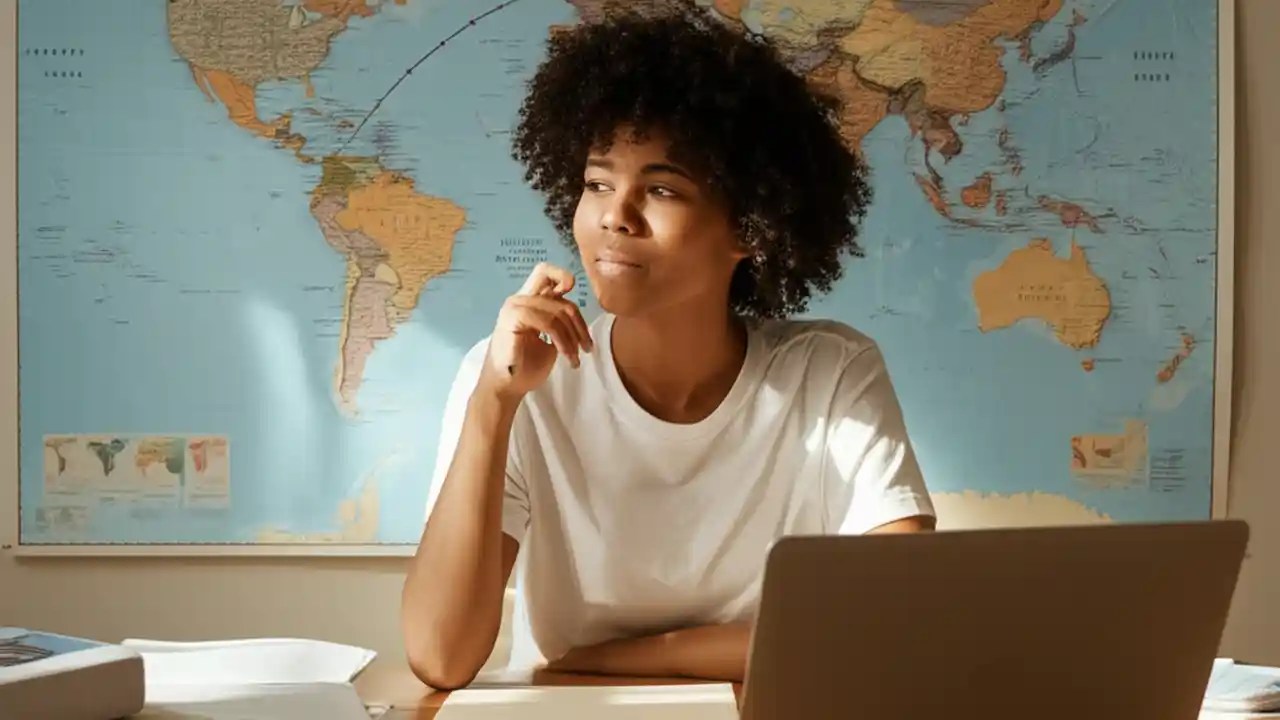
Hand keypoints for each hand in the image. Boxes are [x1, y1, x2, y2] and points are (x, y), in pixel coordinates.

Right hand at [478, 262, 592, 400]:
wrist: (507, 387)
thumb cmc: (527, 366)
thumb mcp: (551, 339)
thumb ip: (560, 321)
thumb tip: (578, 315)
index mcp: (528, 301)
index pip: (545, 272)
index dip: (563, 276)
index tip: (575, 298)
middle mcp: (520, 299)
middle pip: (559, 291)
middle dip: (579, 321)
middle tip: (587, 348)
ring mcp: (514, 307)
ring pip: (557, 310)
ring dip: (572, 337)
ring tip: (575, 358)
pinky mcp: (512, 318)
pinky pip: (548, 322)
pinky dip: (562, 341)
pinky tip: (566, 356)